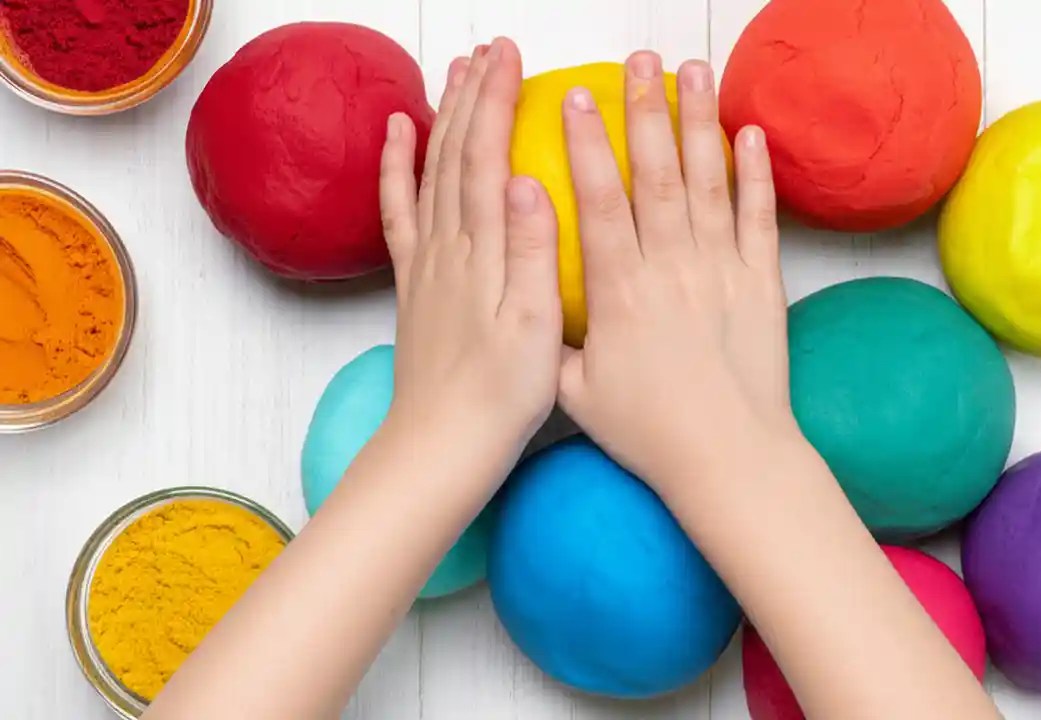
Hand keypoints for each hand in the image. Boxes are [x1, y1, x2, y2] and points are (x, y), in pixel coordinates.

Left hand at [379, 38, 560, 451]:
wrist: (443, 444)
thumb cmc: (501, 394)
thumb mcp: (536, 325)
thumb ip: (532, 250)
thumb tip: (526, 178)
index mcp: (483, 251)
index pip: (487, 156)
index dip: (498, 100)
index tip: (512, 56)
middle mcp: (447, 246)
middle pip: (456, 152)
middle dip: (474, 94)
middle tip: (493, 49)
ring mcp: (426, 263)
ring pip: (430, 171)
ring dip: (443, 117)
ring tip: (457, 72)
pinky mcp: (415, 284)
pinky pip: (398, 212)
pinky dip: (395, 168)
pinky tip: (399, 135)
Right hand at [557, 51, 794, 491]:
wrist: (729, 459)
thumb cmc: (649, 433)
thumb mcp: (576, 393)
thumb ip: (551, 341)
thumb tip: (524, 299)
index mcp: (621, 292)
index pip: (600, 202)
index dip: (588, 145)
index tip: (578, 97)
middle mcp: (672, 269)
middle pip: (657, 175)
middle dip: (646, 111)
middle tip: (639, 61)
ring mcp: (722, 271)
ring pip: (709, 183)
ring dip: (700, 123)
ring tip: (694, 71)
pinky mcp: (762, 284)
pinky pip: (760, 219)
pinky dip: (757, 174)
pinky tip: (751, 133)